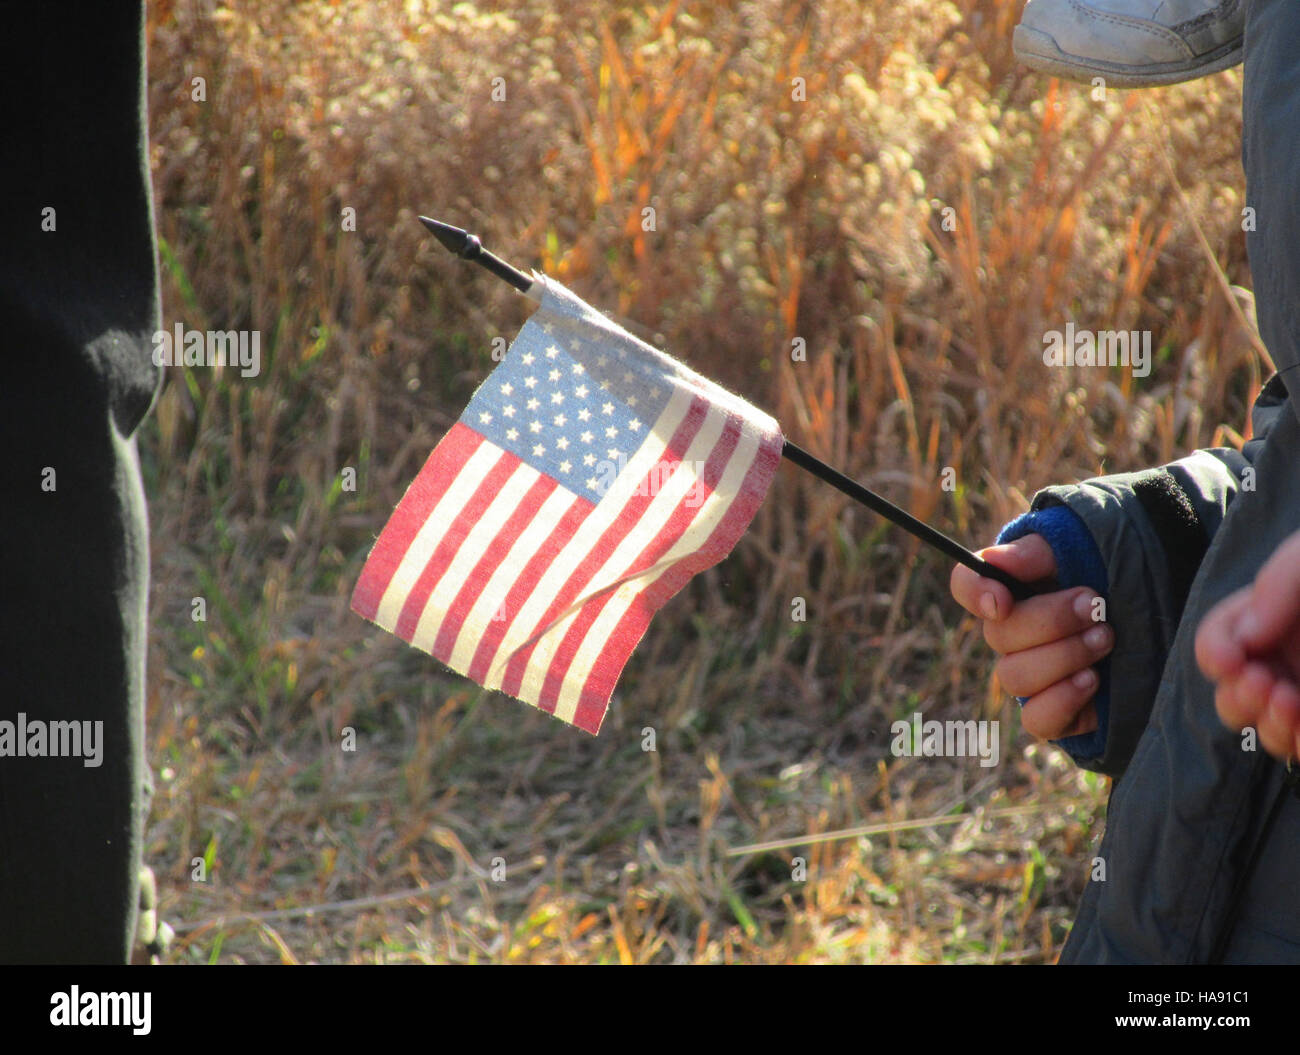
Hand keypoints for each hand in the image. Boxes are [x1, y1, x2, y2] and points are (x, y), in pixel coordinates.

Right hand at [950, 534, 1113, 740]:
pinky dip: (1062, 699)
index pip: (968, 585)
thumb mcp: (1085, 549)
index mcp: (1015, 589)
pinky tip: (1092, 680)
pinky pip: (1037, 720)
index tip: (1002, 600)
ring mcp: (1034, 677)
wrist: (1172, 617)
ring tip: (1106, 640)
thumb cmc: (1121, 577)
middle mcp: (1015, 635)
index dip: (975, 592)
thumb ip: (1036, 554)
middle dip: (1050, 621)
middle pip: (998, 635)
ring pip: (1015, 677)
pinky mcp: (1059, 713)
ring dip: (1062, 656)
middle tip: (1095, 606)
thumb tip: (994, 561)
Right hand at [1195, 529, 1299, 760]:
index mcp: (1272, 617)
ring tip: (1285, 701)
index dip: (1215, 651)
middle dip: (1235, 695)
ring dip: (1263, 722)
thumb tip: (1245, 636)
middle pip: (1232, 692)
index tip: (1232, 658)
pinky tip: (1299, 721)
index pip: (1219, 639)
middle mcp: (1284, 660)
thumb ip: (1277, 585)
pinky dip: (1294, 741)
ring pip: (1264, 728)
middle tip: (1258, 682)